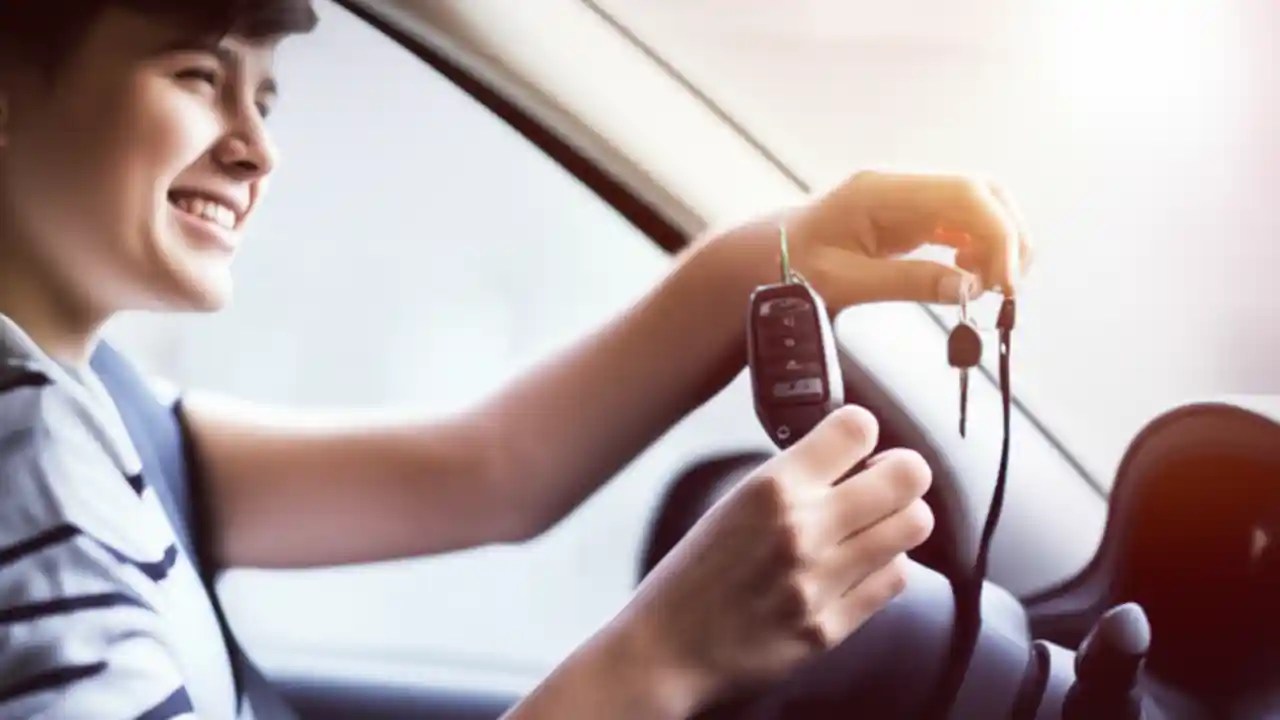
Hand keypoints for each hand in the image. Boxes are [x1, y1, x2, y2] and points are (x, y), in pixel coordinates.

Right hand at [614, 406, 933, 712]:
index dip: (863, 432)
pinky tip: (862, 567)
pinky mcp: (831, 627)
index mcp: (770, 488)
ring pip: (913, 526)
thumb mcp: (731, 504)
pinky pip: (894, 580)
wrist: (665, 650)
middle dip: (901, 473)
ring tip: (876, 526)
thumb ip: (790, 481)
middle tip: (885, 482)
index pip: (856, 427)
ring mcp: (820, 581)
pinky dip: (886, 567)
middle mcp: (802, 529)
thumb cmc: (692, 576)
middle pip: (906, 476)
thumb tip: (846, 459)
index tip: (858, 446)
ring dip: (900, 520)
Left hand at [787, 170, 1034, 306]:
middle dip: (1007, 237)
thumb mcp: (842, 283)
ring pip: (978, 204)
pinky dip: (978, 247)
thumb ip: (906, 282)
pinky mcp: (911, 214)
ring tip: (987, 286)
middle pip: (981, 191)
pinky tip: (969, 275)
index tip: (1005, 282)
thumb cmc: (792, 268)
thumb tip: (967, 289)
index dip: (998, 233)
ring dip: (998, 242)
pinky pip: (961, 220)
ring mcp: (907, 196)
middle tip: (1005, 289)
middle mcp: (899, 185)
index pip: (964, 194)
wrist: (766, 255)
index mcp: (880, 191)